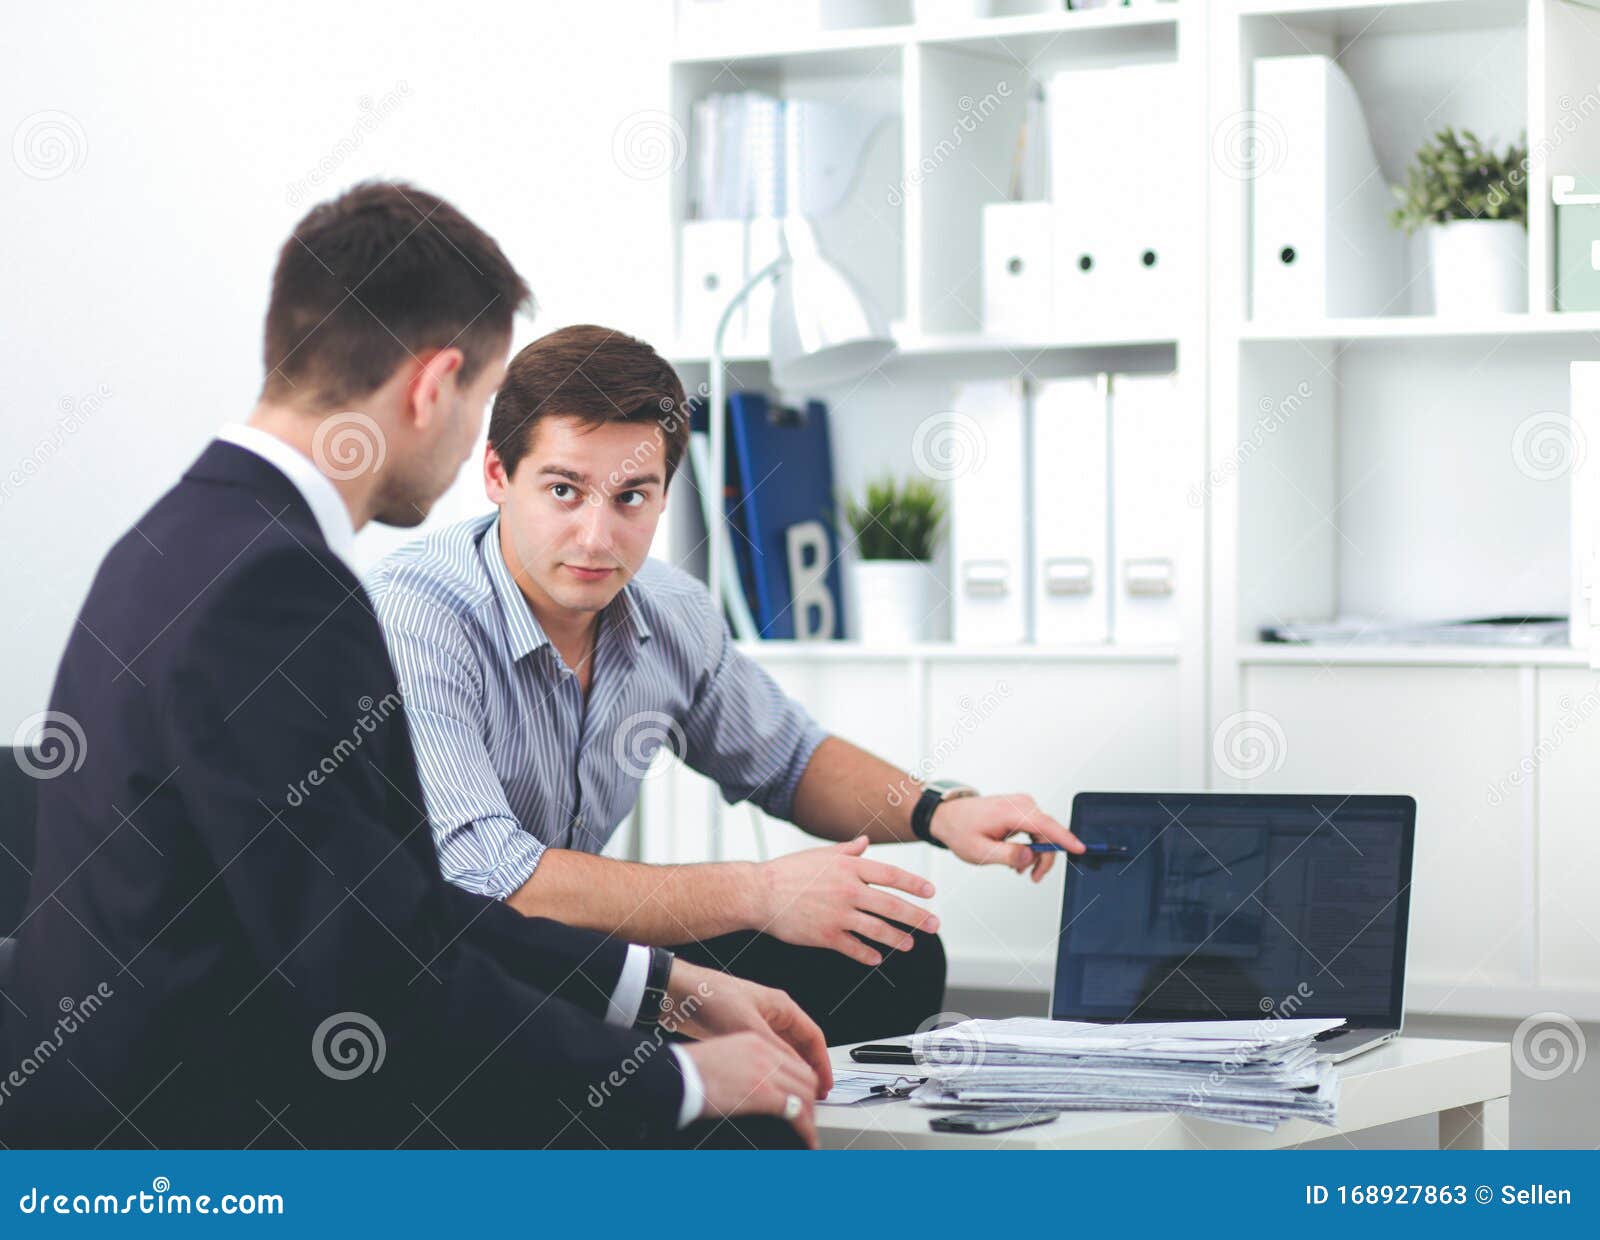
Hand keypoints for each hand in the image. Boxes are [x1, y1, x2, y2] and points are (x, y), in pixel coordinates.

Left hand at [665, 959, 832, 1094]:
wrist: (680, 993)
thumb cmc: (713, 996)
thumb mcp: (748, 1026)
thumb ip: (775, 1049)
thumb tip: (794, 1071)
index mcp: (781, 1006)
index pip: (813, 1036)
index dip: (823, 1062)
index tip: (826, 1083)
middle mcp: (773, 1014)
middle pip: (801, 1046)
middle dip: (809, 1069)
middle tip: (814, 1093)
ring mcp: (757, 1024)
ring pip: (783, 1052)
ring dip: (790, 1071)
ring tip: (794, 1092)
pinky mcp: (741, 1033)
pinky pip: (766, 1056)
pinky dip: (772, 1070)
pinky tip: (770, 1084)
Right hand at [683, 1032, 819, 1147]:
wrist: (677, 1075)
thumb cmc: (688, 1071)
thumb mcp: (721, 1058)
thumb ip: (741, 1068)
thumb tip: (749, 1089)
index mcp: (755, 1041)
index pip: (791, 1062)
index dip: (801, 1083)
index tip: (802, 1098)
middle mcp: (765, 1052)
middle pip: (804, 1076)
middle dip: (810, 1100)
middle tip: (808, 1118)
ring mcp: (767, 1071)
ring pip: (805, 1094)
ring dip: (810, 1117)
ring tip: (807, 1134)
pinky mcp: (764, 1093)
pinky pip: (797, 1113)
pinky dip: (806, 1129)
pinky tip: (806, 1140)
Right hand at [757, 836, 936, 966]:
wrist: (759, 893)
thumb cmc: (789, 872)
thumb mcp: (821, 855)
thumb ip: (848, 851)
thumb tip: (865, 843)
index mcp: (848, 868)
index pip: (891, 876)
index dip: (914, 884)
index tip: (930, 892)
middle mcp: (847, 890)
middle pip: (891, 906)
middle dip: (916, 917)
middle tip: (933, 924)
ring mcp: (837, 915)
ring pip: (877, 930)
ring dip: (897, 939)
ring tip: (910, 945)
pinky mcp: (825, 936)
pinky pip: (854, 948)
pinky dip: (867, 955)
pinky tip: (877, 959)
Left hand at [929, 793, 1082, 881]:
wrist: (948, 816)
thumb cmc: (961, 830)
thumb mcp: (980, 851)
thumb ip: (1007, 855)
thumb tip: (1030, 857)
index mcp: (1010, 812)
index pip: (1045, 825)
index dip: (1065, 839)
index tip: (1080, 849)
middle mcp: (1021, 804)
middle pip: (1048, 833)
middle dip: (1044, 858)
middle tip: (1032, 877)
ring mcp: (1023, 805)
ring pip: (1044, 833)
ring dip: (1036, 853)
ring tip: (1020, 868)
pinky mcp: (1022, 809)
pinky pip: (1037, 829)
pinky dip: (1032, 845)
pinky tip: (1018, 857)